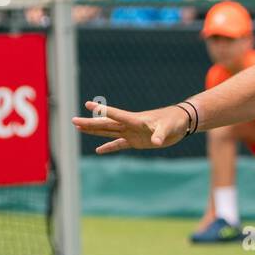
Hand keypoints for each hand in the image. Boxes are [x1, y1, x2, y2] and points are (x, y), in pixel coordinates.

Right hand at [72, 100, 192, 153]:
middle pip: (106, 124)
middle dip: (90, 123)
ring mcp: (131, 132)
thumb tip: (156, 142)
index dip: (103, 111)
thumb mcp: (168, 128)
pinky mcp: (135, 140)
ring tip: (79, 128)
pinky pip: (119, 144)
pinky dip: (109, 147)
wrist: (180, 123)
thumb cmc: (174, 122)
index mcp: (135, 119)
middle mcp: (130, 125)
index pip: (116, 115)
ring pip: (108, 131)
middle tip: (73, 120)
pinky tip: (98, 150)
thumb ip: (160, 135)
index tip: (88, 105)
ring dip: (94, 131)